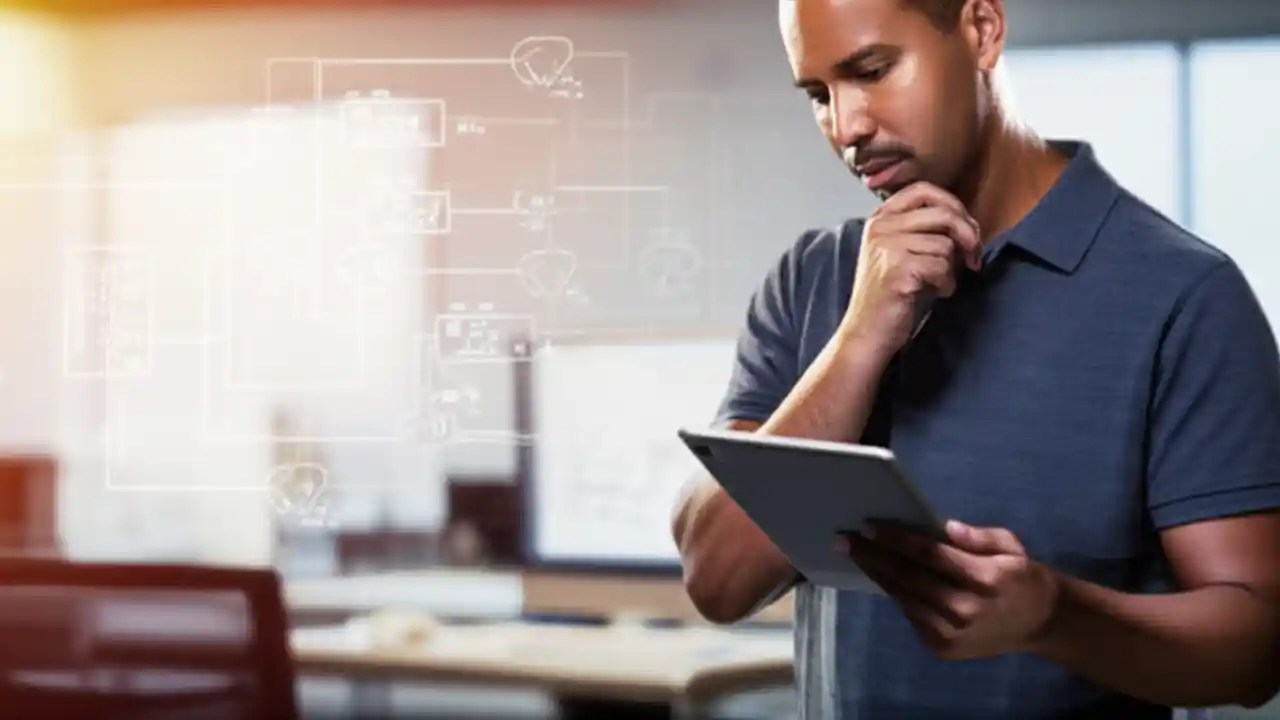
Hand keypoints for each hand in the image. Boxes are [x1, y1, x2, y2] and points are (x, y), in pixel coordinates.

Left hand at [836, 519, 1058, 660]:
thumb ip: (978, 537)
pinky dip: (894, 593)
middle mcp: (964, 608)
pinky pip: (910, 614)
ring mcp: (951, 632)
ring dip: (877, 574)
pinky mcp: (942, 647)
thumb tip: (944, 528)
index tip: (870, 525)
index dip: (896, 539)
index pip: (930, 554)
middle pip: (908, 577)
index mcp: (985, 579)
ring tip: (855, 554)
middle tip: (845, 538)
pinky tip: (879, 574)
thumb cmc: (1021, 577)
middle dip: (873, 555)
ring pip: (903, 597)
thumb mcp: (1011, 547)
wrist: (1038, 624)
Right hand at [841, 182, 981, 356]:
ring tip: (939, 283)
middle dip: (967, 235)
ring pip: (945, 243)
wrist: (867, 332)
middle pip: (942, 213)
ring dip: (952, 267)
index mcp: (880, 218)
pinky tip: (936, 293)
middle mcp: (880, 227)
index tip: (966, 228)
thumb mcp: (902, 252)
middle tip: (973, 257)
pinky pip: (941, 266)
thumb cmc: (892, 294)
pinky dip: (946, 283)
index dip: (953, 204)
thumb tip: (968, 223)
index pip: (923, 190)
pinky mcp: (897, 268)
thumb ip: (925, 230)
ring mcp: (886, 246)